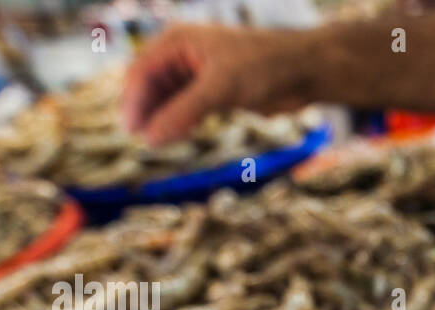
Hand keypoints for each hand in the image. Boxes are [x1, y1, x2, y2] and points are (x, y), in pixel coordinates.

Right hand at [122, 24, 311, 144]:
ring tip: (156, 144)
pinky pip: (186, 109)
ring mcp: (198, 74)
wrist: (303, 72)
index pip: (141, 70)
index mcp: (178, 41)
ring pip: (168, 100)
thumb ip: (184, 112)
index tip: (131, 130)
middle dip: (146, 111)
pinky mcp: (214, 92)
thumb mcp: (220, 88)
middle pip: (151, 86)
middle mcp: (183, 55)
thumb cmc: (264, 66)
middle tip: (141, 141)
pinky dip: (180, 123)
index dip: (133, 100)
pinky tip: (176, 138)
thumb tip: (151, 138)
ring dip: (162, 120)